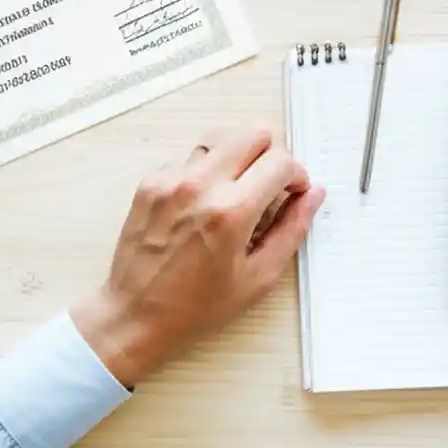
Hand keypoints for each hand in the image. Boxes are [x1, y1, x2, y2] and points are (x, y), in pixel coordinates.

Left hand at [71, 125, 324, 386]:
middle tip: (270, 185)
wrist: (135, 315)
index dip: (296, 175)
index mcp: (230, 213)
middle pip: (253, 132)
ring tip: (239, 189)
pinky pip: (191, 156)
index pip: (280, 161)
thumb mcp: (258, 277)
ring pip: (221, 136)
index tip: (293, 192)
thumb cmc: (197, 306)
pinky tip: (206, 202)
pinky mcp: (151, 181)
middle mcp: (199, 186)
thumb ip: (292, 230)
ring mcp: (170, 179)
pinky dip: (208, 169)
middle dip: (271, 154)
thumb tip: (313, 195)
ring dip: (239, 155)